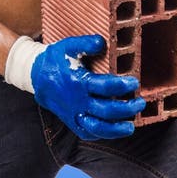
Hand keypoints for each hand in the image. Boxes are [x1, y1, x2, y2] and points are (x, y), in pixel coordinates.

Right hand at [31, 34, 145, 139]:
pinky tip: (114, 131)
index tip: (134, 83)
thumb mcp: (69, 45)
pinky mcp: (72, 121)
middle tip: (140, 103)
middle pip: (106, 110)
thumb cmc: (56, 59)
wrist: (36, 76)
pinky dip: (102, 135)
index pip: (105, 86)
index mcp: (79, 82)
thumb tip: (102, 43)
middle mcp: (77, 101)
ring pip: (98, 127)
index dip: (122, 85)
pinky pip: (88, 133)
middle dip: (126, 108)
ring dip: (116, 129)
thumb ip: (86, 43)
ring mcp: (74, 114)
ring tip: (131, 126)